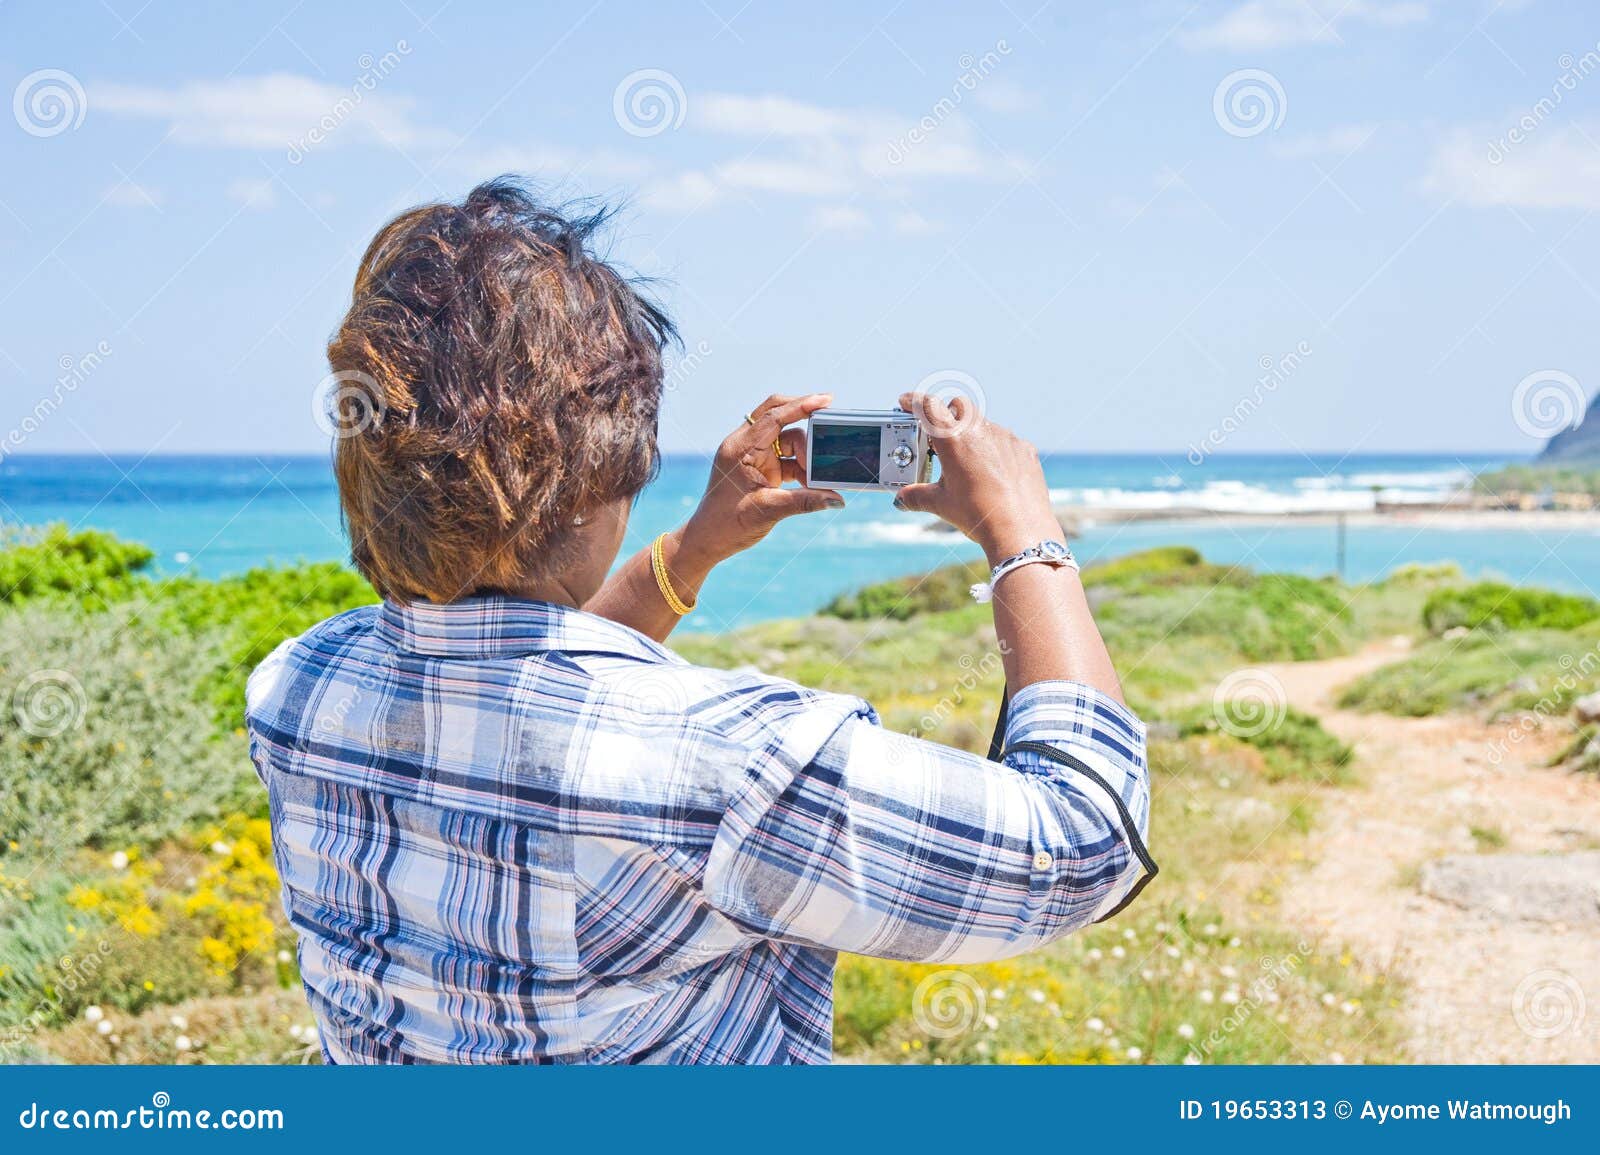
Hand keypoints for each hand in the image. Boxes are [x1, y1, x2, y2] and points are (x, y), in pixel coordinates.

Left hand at [678, 393, 842, 568]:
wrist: (709, 539)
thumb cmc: (727, 524)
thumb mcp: (768, 511)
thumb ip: (804, 501)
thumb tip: (836, 499)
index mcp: (740, 448)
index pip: (773, 417)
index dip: (801, 406)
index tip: (826, 400)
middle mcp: (745, 446)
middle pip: (779, 416)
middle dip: (805, 419)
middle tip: (830, 426)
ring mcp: (754, 456)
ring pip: (787, 440)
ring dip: (806, 455)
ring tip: (818, 476)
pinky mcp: (761, 468)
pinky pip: (787, 458)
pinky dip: (802, 468)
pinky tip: (813, 483)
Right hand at [891, 391, 1061, 563]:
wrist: (1020, 530)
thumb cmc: (979, 515)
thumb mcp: (941, 505)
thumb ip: (916, 496)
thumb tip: (901, 499)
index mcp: (953, 439)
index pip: (928, 407)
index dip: (914, 401)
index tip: (906, 402)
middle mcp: (980, 431)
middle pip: (958, 406)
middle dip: (946, 415)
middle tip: (938, 440)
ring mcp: (1006, 437)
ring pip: (983, 423)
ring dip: (971, 434)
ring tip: (967, 463)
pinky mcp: (1024, 449)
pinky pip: (1005, 440)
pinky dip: (995, 449)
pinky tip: (993, 474)